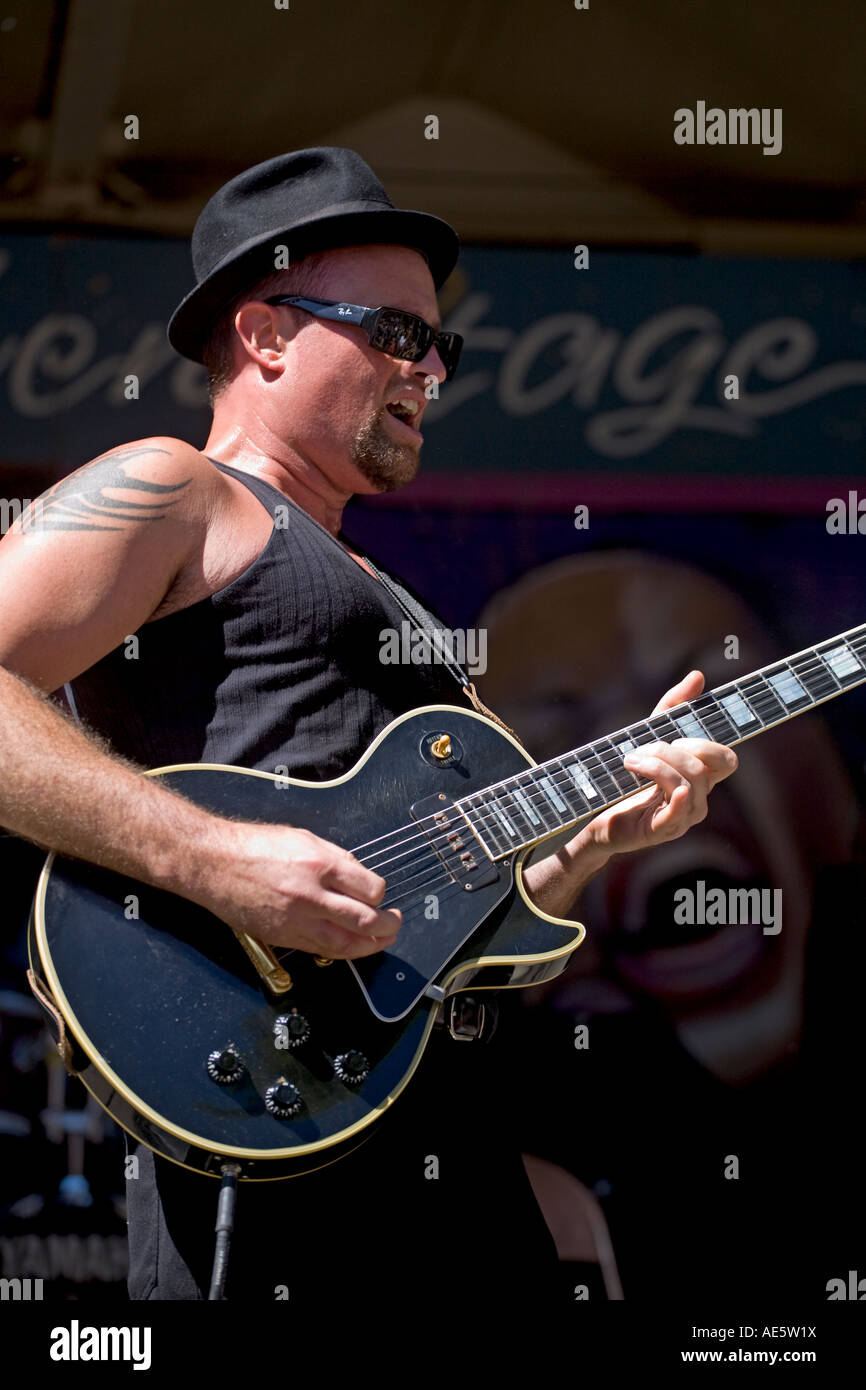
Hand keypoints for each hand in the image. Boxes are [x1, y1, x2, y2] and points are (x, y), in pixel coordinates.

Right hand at [195, 820, 400, 958]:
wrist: (212, 864)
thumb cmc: (252, 846)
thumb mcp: (302, 837)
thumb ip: (334, 857)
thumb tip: (357, 874)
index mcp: (319, 864)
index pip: (370, 889)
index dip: (381, 894)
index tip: (381, 894)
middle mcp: (310, 895)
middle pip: (364, 920)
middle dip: (387, 925)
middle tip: (395, 923)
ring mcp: (296, 920)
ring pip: (345, 944)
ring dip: (370, 946)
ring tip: (382, 941)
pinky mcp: (282, 936)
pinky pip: (319, 950)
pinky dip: (341, 951)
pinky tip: (351, 948)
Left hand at [585, 670, 737, 855]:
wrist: (593, 812)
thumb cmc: (625, 776)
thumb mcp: (648, 735)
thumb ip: (673, 707)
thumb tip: (698, 675)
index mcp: (700, 778)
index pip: (727, 759)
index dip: (707, 742)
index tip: (674, 736)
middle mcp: (699, 798)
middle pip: (712, 765)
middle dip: (678, 747)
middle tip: (645, 748)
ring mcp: (685, 817)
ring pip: (691, 779)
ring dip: (657, 762)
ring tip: (629, 760)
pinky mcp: (664, 829)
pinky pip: (679, 803)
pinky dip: (660, 779)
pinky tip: (636, 770)